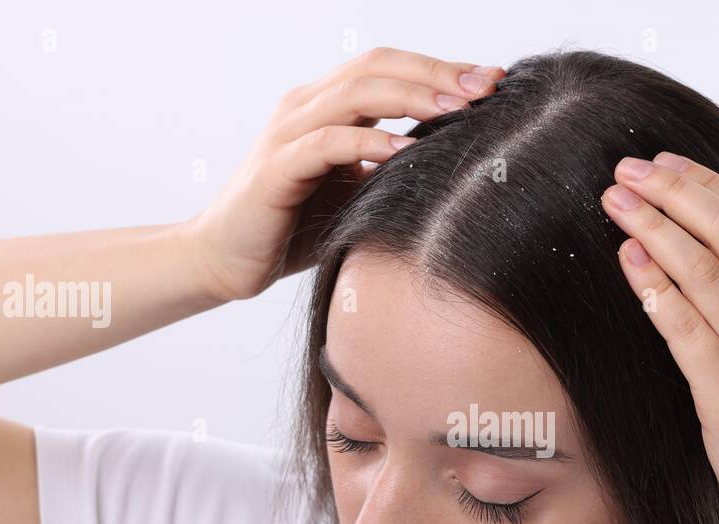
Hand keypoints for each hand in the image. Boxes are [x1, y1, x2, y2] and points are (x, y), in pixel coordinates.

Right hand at [185, 48, 503, 301]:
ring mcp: (287, 134)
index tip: (493, 81)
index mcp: (327, 108)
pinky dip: (369, 142)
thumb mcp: (357, 195)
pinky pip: (327, 143)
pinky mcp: (276, 169)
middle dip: (437, 72)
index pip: (389, 68)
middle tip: (488, 86)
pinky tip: (406, 152)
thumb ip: (392, 173)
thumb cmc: (293, 229)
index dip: (440, 68)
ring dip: (412, 96)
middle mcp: (306, 108)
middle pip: (377, 67)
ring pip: (354, 93)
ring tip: (458, 108)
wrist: (225, 262)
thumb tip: (456, 166)